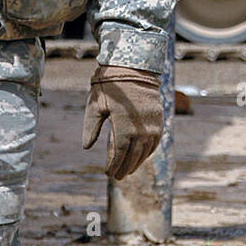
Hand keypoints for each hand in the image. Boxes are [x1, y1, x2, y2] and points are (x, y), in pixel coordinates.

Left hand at [81, 64, 162, 179]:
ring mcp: (152, 125)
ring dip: (137, 162)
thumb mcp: (95, 106)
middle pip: (133, 156)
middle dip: (125, 168)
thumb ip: (91, 128)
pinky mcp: (159, 119)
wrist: (134, 68)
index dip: (114, 166)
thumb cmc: (110, 86)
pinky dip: (148, 151)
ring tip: (129, 169)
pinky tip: (142, 155)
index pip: (119, 155)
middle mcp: (141, 130)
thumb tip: (86, 147)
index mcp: (124, 128)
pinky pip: (155, 141)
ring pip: (146, 151)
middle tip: (118, 177)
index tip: (108, 173)